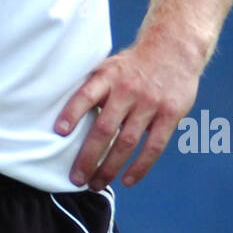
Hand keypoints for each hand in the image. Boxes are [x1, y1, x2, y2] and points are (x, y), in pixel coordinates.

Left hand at [54, 33, 201, 190]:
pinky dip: (140, 167)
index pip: (86, 95)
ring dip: (109, 167)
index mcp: (108, 76)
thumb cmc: (133, 65)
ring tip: (96, 184)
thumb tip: (65, 119)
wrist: (173, 48)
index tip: (59, 132)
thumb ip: (94, 89)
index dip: (72, 113)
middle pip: (104, 128)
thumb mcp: (110, 66)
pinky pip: (153, 146)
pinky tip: (127, 180)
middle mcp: (128, 90)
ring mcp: (150, 103)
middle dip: (88, 157)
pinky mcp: (170, 114)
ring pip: (126, 142)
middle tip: (76, 179)